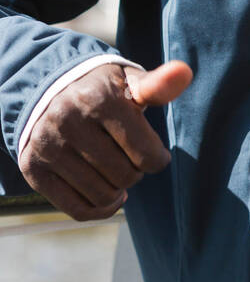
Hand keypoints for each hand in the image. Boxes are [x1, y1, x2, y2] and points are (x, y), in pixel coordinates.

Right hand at [18, 60, 192, 221]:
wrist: (50, 90)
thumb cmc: (103, 90)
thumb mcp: (130, 82)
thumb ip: (159, 85)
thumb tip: (184, 72)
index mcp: (99, 98)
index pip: (146, 154)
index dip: (157, 159)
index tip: (153, 153)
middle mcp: (68, 121)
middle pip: (125, 177)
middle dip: (135, 172)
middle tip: (129, 158)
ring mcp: (47, 146)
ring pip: (102, 196)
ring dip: (117, 190)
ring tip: (115, 172)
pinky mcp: (32, 168)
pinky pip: (77, 209)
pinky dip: (99, 209)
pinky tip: (106, 194)